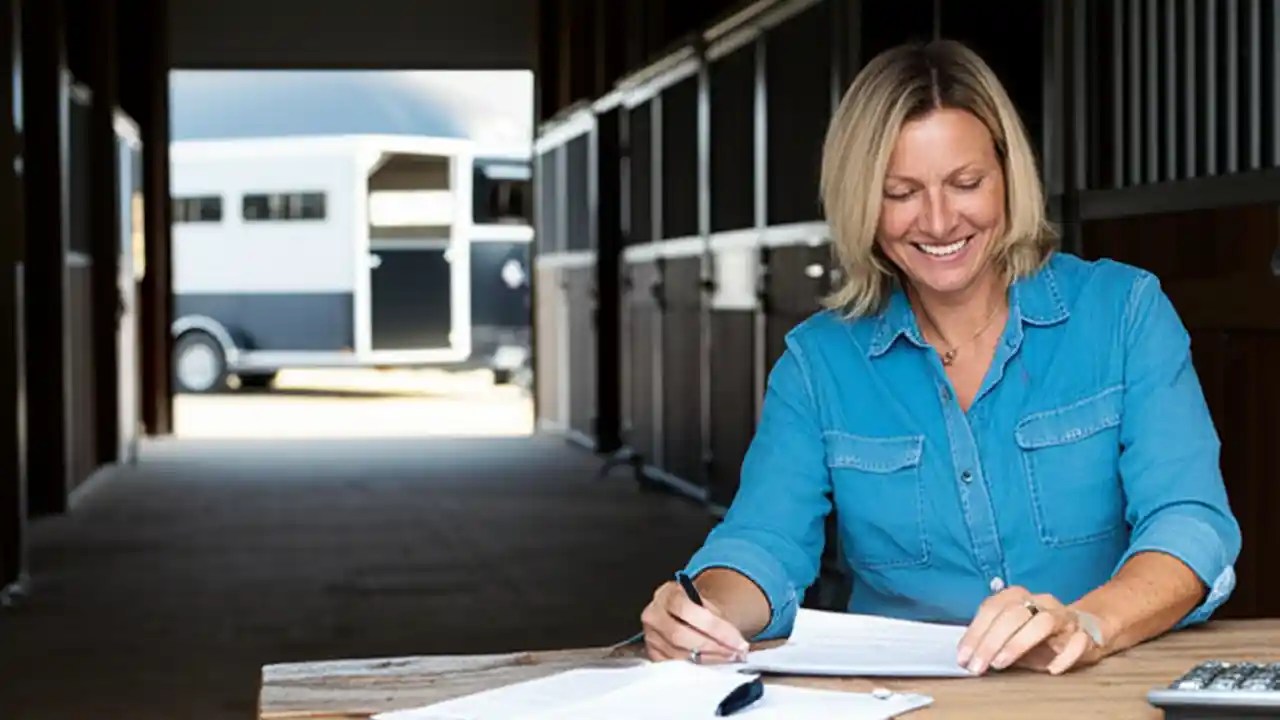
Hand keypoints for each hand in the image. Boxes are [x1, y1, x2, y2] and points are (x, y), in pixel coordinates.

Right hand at [640, 580, 749, 663]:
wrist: (682, 616)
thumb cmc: (698, 610)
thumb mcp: (707, 605)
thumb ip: (719, 621)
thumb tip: (739, 645)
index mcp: (667, 594)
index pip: (687, 610)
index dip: (715, 628)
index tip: (738, 642)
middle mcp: (652, 614)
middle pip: (680, 636)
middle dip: (712, 647)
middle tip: (736, 654)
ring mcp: (650, 637)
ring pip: (678, 654)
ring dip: (708, 659)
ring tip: (728, 659)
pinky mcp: (652, 654)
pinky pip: (675, 666)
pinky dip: (697, 668)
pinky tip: (713, 665)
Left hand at [956, 587, 1100, 675]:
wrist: (1085, 630)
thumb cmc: (1038, 634)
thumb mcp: (1011, 634)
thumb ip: (991, 639)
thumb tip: (966, 657)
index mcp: (1018, 596)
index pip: (992, 608)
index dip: (975, 633)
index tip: (963, 657)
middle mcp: (1040, 601)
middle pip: (1013, 615)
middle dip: (990, 642)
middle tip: (978, 666)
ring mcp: (1064, 616)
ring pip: (1042, 622)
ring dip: (1018, 643)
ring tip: (1001, 664)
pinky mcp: (1086, 634)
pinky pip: (1078, 641)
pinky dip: (1065, 655)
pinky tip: (1053, 669)